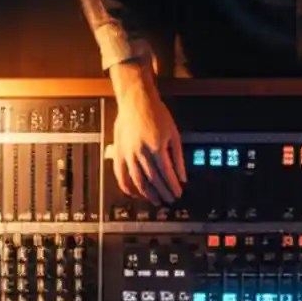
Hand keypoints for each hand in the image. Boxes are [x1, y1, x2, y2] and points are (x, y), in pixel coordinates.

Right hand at [108, 61, 185, 203]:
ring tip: (156, 200)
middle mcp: (141, 153)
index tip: (178, 194)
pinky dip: (127, 186)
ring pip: (137, 180)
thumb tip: (183, 176)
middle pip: (153, 180)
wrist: (136, 100)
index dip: (173, 187)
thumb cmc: (156, 113)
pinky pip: (120, 174)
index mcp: (156, 148)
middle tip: (169, 200)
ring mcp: (128, 153)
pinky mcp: (119, 152)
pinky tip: (134, 193)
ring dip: (147, 193)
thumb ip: (178, 157)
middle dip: (163, 192)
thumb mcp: (174, 134)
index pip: (166, 174)